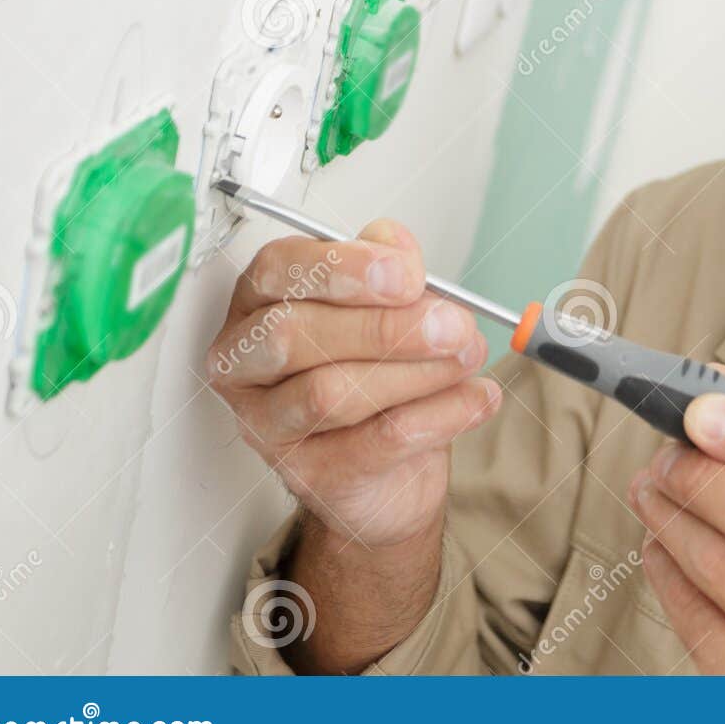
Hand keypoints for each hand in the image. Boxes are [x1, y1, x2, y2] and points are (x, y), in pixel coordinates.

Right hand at [206, 219, 501, 548]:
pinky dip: (441, 415)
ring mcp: (268, 425)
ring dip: (417, 372)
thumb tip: (396, 248)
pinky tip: (478, 397)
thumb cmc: (374, 369)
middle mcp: (246, 364)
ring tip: (469, 357)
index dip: (343, 268)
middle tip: (452, 324)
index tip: (407, 275)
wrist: (389, 466)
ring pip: (330, 393)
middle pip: (293, 335)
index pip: (277, 271)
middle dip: (383, 327)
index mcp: (258, 302)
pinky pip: (378, 441)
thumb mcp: (386, 305)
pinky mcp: (309, 475)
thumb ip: (387, 269)